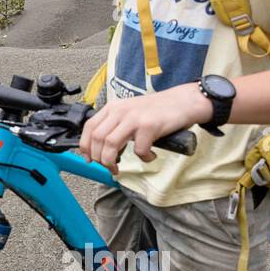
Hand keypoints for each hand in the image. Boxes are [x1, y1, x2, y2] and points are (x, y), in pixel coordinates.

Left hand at [78, 84, 211, 173]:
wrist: (183, 101)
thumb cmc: (157, 110)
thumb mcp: (130, 112)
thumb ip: (116, 125)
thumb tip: (102, 149)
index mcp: (113, 107)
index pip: (89, 127)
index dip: (85, 146)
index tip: (89, 159)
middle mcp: (120, 110)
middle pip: (97, 138)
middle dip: (98, 159)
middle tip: (108, 168)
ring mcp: (134, 118)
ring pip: (111, 144)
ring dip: (111, 162)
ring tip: (118, 169)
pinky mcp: (149, 125)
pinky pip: (139, 150)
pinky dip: (144, 158)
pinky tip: (151, 156)